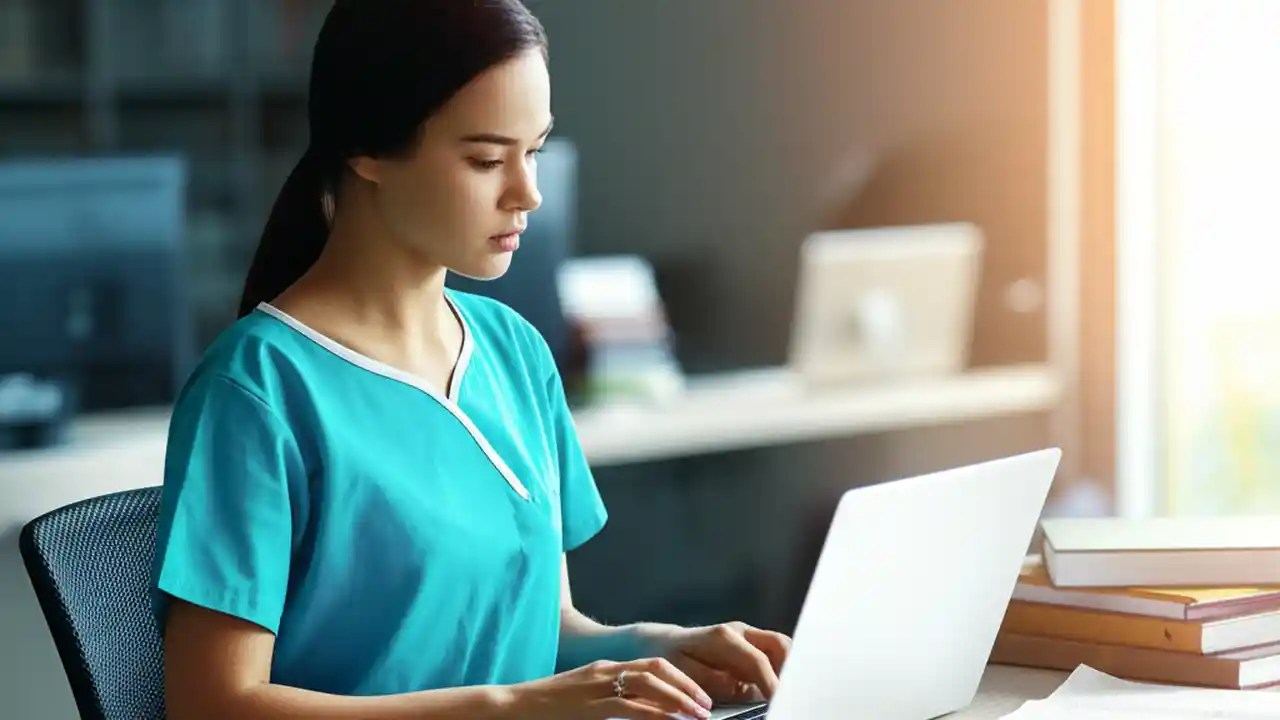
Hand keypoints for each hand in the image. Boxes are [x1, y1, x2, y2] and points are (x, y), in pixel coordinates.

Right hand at [508, 656, 715, 719]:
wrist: (511, 707)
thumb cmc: (547, 708)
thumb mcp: (584, 699)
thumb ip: (613, 702)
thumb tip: (647, 713)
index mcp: (606, 668)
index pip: (653, 664)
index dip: (681, 677)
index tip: (699, 695)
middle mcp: (605, 671)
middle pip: (657, 667)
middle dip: (687, 684)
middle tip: (706, 705)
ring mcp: (597, 686)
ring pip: (649, 683)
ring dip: (678, 697)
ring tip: (697, 714)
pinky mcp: (589, 705)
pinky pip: (630, 706)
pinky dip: (655, 712)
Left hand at [644, 622, 791, 703]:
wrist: (663, 644)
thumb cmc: (671, 659)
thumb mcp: (684, 673)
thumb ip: (715, 681)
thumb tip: (746, 690)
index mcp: (723, 637)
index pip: (757, 660)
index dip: (772, 682)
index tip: (780, 700)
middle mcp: (740, 632)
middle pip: (780, 644)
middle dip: (790, 669)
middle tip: (789, 695)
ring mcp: (748, 637)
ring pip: (781, 649)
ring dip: (786, 670)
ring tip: (783, 694)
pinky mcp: (751, 647)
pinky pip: (774, 657)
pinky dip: (779, 672)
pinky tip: (774, 690)